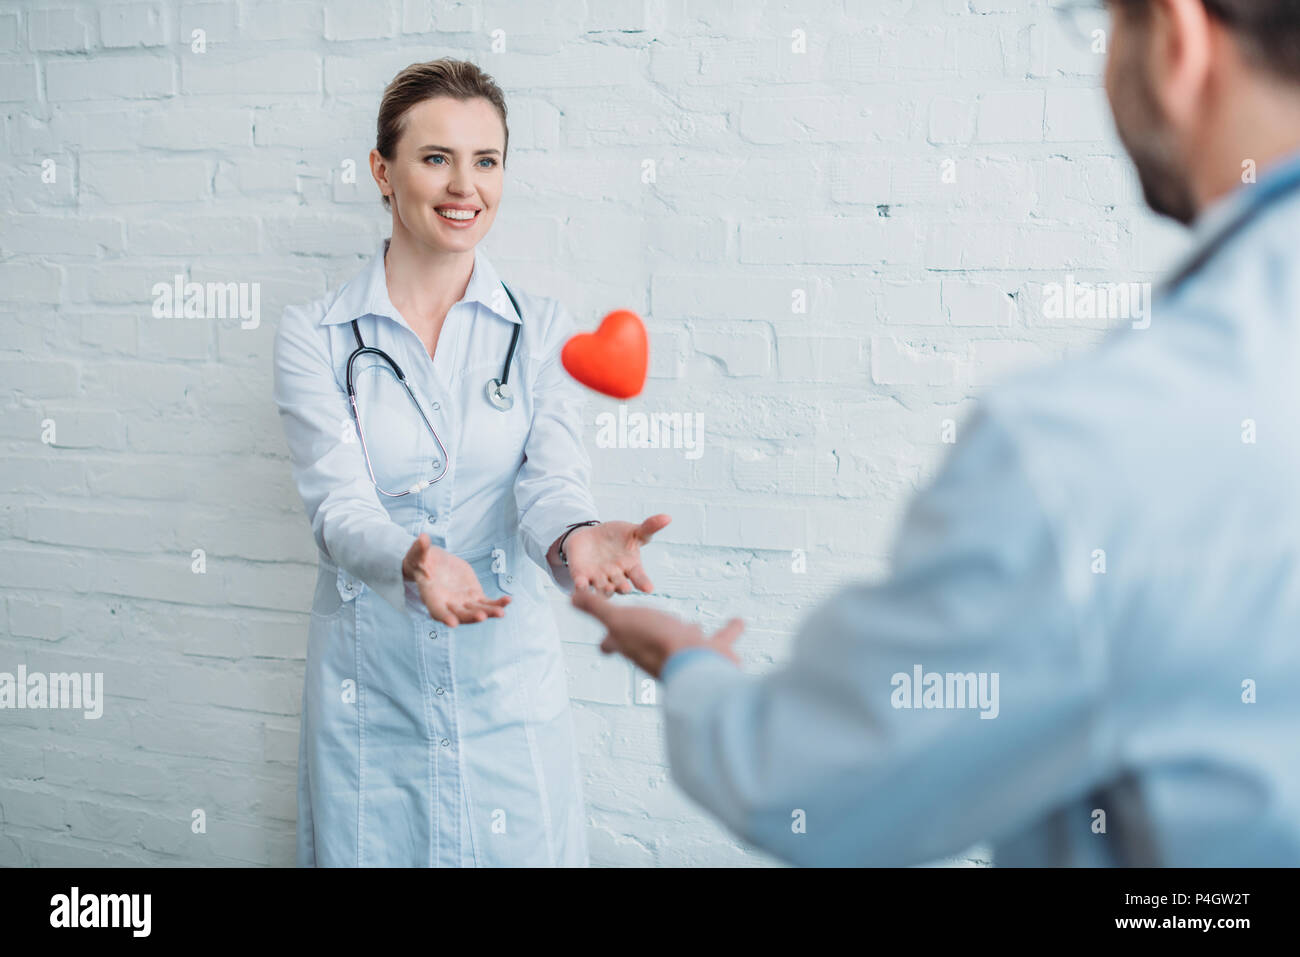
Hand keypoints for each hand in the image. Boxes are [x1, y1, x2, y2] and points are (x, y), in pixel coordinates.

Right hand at [402, 533, 509, 626]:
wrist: (433, 564)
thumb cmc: (421, 560)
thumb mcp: (418, 553)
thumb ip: (421, 548)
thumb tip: (423, 538)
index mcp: (432, 596)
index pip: (437, 610)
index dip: (444, 616)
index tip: (452, 623)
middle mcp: (448, 604)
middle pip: (460, 614)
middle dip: (471, 616)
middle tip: (481, 617)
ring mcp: (462, 602)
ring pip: (477, 611)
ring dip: (489, 613)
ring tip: (501, 612)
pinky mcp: (474, 596)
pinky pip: (487, 603)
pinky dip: (497, 603)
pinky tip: (508, 600)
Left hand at [561, 514, 670, 595]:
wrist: (591, 537)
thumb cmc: (617, 536)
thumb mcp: (633, 531)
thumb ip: (649, 527)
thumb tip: (667, 517)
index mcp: (631, 567)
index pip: (640, 578)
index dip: (644, 583)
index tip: (649, 589)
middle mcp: (616, 577)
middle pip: (620, 586)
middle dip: (622, 587)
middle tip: (625, 588)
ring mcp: (599, 578)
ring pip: (602, 588)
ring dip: (604, 589)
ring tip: (607, 588)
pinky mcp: (582, 576)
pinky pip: (582, 584)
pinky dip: (581, 586)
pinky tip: (581, 585)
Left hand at [570, 589, 742, 678]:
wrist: (692, 662)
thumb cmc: (652, 640)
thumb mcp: (617, 619)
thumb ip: (595, 608)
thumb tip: (569, 595)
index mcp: (632, 646)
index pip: (612, 644)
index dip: (607, 642)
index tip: (602, 642)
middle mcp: (656, 654)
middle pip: (648, 647)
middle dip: (651, 639)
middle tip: (651, 629)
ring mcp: (685, 654)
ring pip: (685, 641)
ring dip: (688, 632)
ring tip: (692, 624)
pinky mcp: (710, 653)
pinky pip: (720, 639)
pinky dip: (729, 631)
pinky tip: (738, 621)